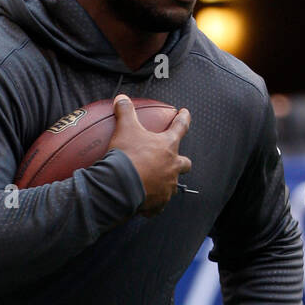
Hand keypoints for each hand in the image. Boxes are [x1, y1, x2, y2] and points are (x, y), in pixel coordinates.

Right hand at [107, 94, 191, 215]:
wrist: (120, 185)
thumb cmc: (127, 155)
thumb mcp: (125, 128)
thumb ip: (125, 112)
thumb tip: (121, 98)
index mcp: (168, 146)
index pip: (181, 127)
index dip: (183, 118)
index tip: (185, 113)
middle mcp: (172, 167)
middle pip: (185, 164)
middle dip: (181, 162)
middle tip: (175, 161)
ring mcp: (167, 187)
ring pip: (173, 186)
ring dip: (167, 183)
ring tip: (157, 184)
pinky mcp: (158, 203)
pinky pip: (159, 205)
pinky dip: (154, 204)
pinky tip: (147, 205)